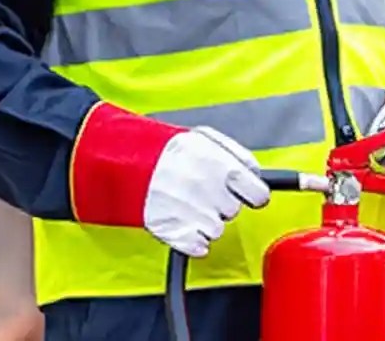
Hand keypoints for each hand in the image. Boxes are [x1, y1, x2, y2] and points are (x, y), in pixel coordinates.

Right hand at [142, 127, 269, 256]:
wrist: (125, 163)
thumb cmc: (164, 150)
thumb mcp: (203, 137)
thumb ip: (237, 154)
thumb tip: (255, 172)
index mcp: (224, 169)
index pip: (259, 195)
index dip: (251, 193)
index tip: (243, 192)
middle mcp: (213, 194)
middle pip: (233, 211)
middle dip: (220, 202)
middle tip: (200, 189)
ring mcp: (196, 217)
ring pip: (217, 230)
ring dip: (204, 219)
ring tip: (185, 201)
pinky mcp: (178, 236)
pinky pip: (200, 247)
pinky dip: (192, 238)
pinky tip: (180, 218)